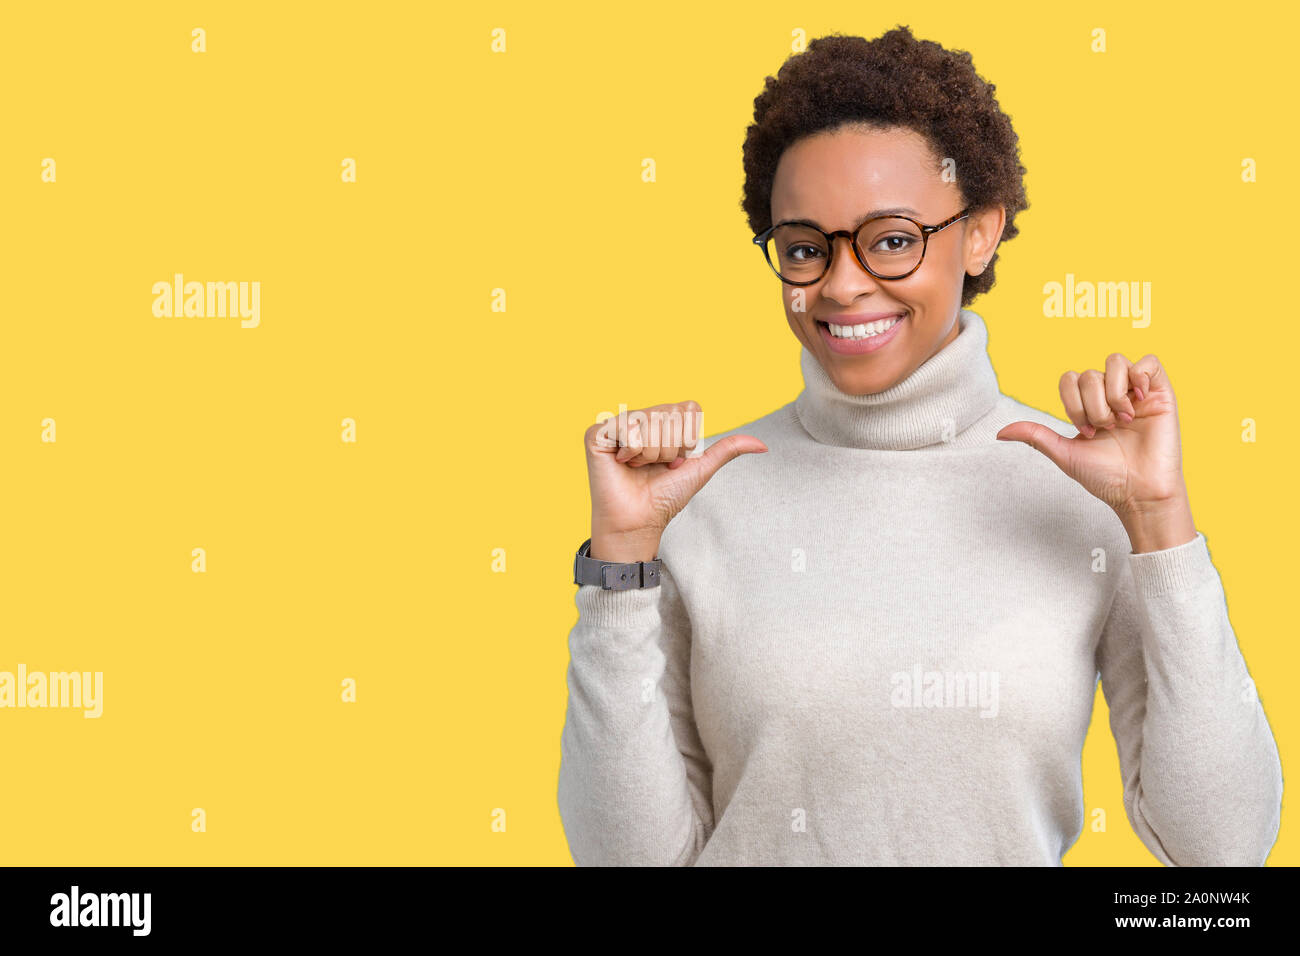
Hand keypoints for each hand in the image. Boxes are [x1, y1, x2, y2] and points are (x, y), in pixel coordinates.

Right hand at [585, 400, 767, 561]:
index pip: (687, 408)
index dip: (687, 438)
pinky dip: (632, 450)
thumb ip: (727, 450)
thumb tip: (763, 445)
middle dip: (670, 447)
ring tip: (638, 466)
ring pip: (649, 419)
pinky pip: (626, 427)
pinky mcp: (596, 434)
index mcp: (660, 422)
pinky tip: (622, 463)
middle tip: (655, 466)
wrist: (639, 522)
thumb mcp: (700, 470)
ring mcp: (616, 425)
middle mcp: (638, 419)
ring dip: (651, 451)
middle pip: (670, 413)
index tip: (676, 461)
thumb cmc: (664, 498)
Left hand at [996, 353, 1195, 551]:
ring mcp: (1136, 392)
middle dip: (1092, 405)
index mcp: (1089, 406)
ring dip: (1113, 393)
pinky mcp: (1161, 393)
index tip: (1085, 431)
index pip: (1070, 379)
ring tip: (1122, 419)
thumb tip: (999, 432)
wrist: (1139, 492)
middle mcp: (1111, 395)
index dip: (1072, 403)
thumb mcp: (1064, 454)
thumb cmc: (1105, 477)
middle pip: (1089, 374)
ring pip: (1115, 361)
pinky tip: (1139, 401)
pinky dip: (1140, 375)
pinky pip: (1149, 362)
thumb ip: (1036, 437)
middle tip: (1105, 429)